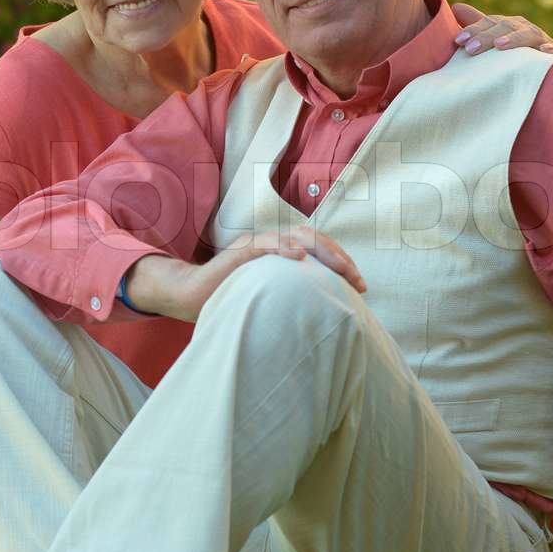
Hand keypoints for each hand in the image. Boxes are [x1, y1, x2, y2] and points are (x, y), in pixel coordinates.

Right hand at [126, 227, 366, 321]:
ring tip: (338, 267)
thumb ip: (293, 298)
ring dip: (321, 249)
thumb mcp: (271, 298)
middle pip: (315, 238)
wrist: (191, 296)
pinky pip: (264, 243)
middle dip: (340, 258)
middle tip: (357, 280)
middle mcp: (273, 245)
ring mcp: (256, 246)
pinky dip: (282, 246)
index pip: (320, 249)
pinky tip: (298, 257)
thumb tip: (326, 316)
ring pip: (296, 235)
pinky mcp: (239, 252)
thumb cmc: (232, 298)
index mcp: (283, 254)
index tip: (361, 286)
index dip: (343, 262)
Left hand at [451, 2, 552, 59]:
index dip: (474, 30)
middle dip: (488, 37)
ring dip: (516, 39)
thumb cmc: (514, 57)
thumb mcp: (495, 41)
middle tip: (470, 49)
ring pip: (531, 35)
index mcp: (510, 26)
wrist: (546, 74)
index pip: (490, 23)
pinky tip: (544, 51)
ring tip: (500, 46)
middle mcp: (526, 30)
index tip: (458, 41)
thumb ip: (478, 26)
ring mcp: (545, 41)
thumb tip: (456, 6)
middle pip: (507, 27)